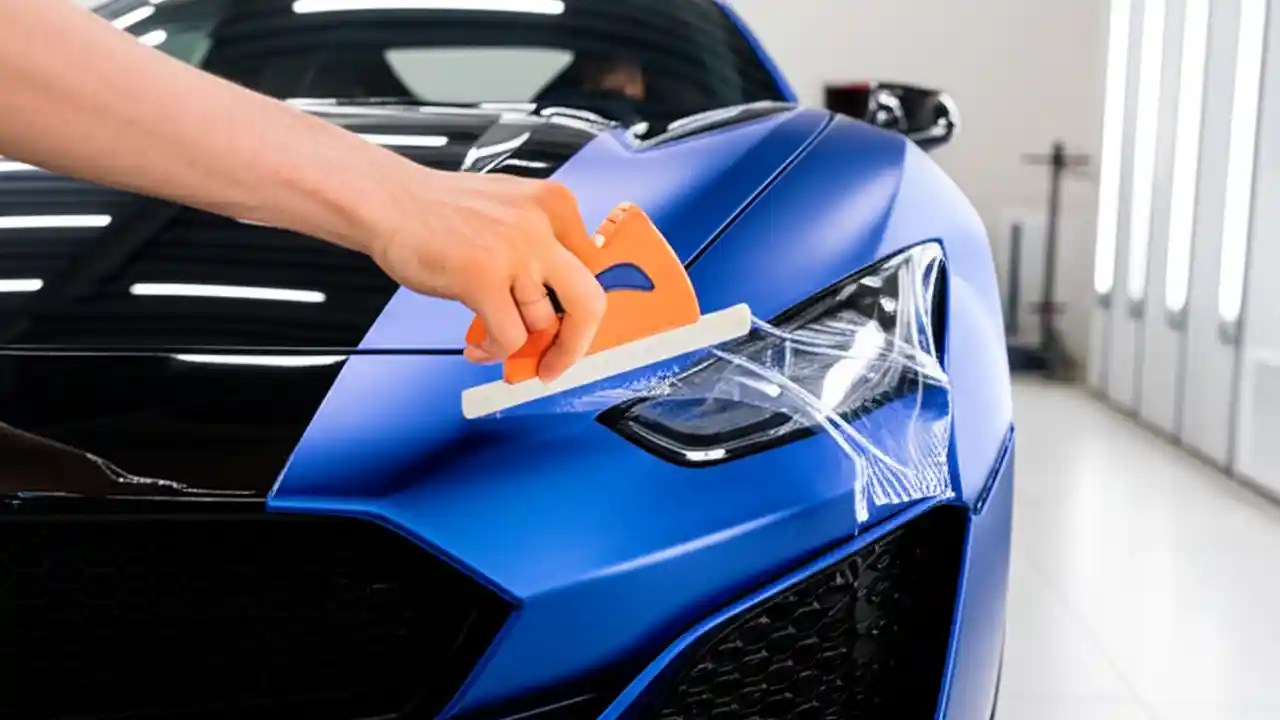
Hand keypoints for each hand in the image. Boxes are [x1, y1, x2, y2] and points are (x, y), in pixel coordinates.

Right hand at [363, 166, 605, 381]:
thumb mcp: (511, 209)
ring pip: (540, 324)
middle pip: (589, 301)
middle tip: (558, 361)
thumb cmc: (441, 211)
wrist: (388, 201)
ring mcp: (514, 251)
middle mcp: (541, 225)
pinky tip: (478, 346)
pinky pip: (509, 336)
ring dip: (516, 343)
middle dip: (576, 343)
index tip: (570, 328)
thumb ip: (542, 244)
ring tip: (489, 340)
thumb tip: (563, 301)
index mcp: (554, 203)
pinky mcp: (483, 277)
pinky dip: (495, 351)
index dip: (580, 307)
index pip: (592, 269)